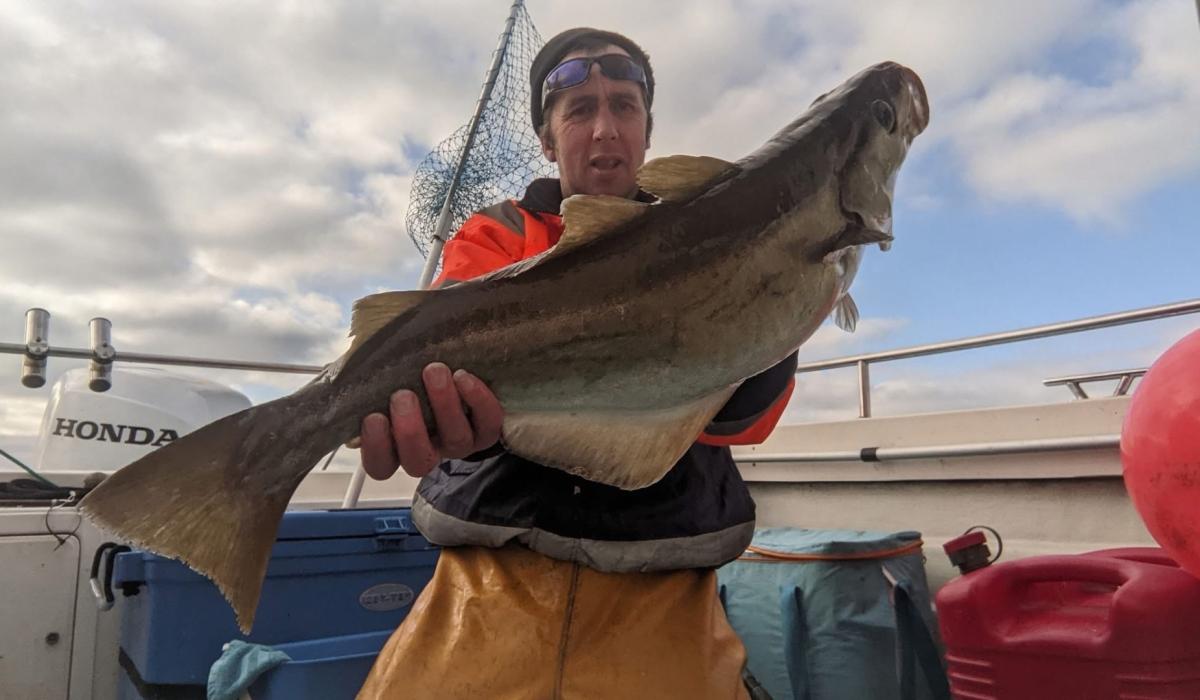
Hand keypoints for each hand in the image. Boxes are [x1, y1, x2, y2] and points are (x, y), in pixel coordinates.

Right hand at [358, 362, 503, 479]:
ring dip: (444, 406)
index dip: (376, 448)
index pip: (380, 465)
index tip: (373, 416)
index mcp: (394, 444)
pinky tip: (463, 376)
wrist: (454, 362)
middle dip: (409, 430)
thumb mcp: (378, 371)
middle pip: (418, 462)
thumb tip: (343, 371)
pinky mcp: (486, 429)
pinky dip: (478, 401)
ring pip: (456, 442)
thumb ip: (361, 376)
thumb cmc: (405, 370)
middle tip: (402, 394)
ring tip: (434, 371)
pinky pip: (488, 425)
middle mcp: (428, 450)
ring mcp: (458, 443)